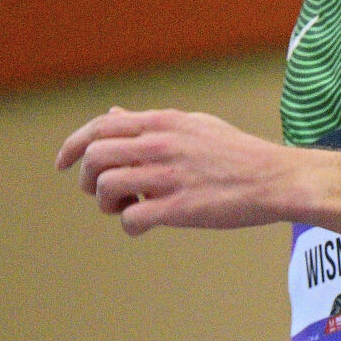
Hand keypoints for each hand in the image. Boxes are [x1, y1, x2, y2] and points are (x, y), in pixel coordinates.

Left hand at [55, 107, 297, 235]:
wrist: (277, 179)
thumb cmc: (238, 153)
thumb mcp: (193, 125)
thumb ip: (151, 123)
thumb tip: (113, 114)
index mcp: (165, 122)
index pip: (100, 127)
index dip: (72, 145)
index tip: (62, 164)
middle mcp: (162, 144)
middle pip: (95, 157)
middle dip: (86, 179)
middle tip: (101, 192)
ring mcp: (170, 176)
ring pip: (106, 188)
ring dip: (107, 204)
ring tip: (128, 207)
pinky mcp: (180, 208)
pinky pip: (131, 219)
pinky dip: (130, 225)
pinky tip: (144, 224)